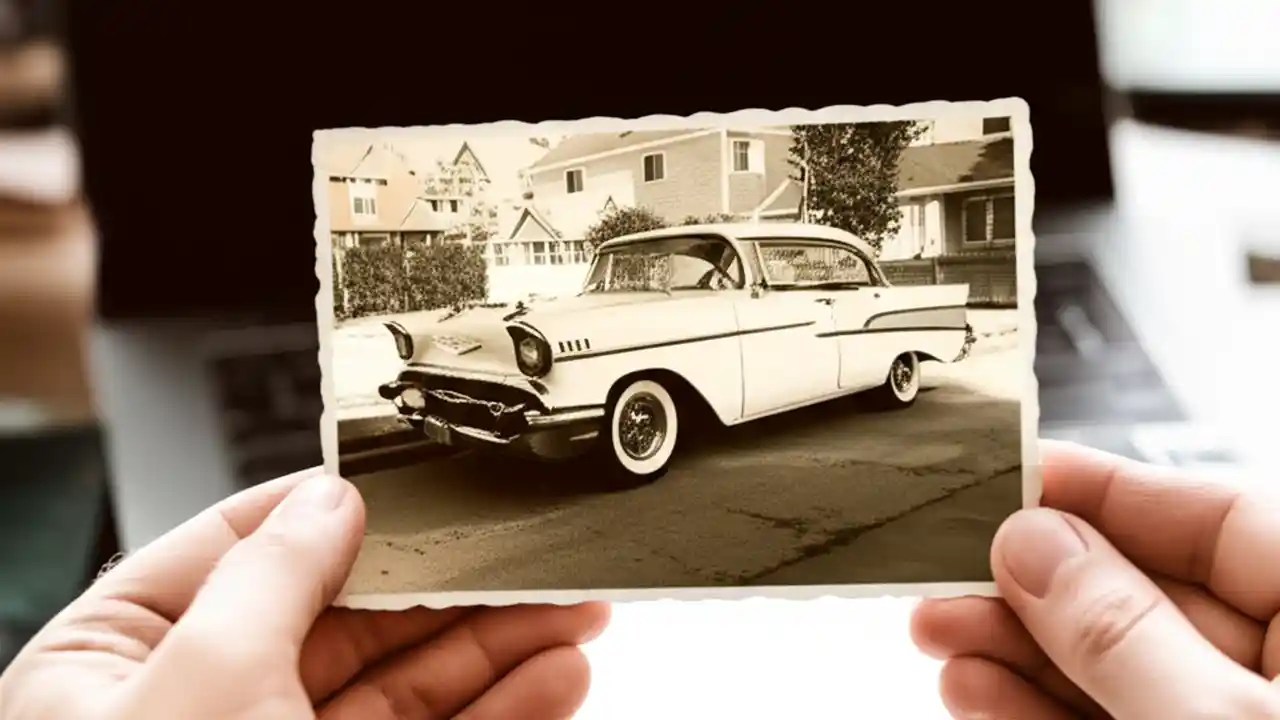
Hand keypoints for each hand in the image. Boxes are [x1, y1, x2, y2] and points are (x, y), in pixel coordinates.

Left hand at [0, 468, 609, 718]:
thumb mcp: (204, 685)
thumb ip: (271, 576)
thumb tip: (328, 500)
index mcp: (117, 661)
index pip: (234, 548)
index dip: (328, 508)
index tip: (412, 482)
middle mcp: (199, 706)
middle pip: (345, 615)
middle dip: (449, 584)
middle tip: (532, 556)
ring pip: (403, 684)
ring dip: (496, 647)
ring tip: (573, 615)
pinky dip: (498, 712)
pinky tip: (551, 684)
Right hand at [911, 440, 1279, 718]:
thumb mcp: (1218, 719)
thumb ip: (1122, 630)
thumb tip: (1032, 543)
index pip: (1221, 522)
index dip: (1110, 492)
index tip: (1014, 475)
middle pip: (1147, 598)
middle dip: (1034, 583)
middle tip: (946, 566)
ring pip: (1114, 670)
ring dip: (1014, 649)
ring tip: (935, 630)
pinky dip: (1033, 710)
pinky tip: (974, 687)